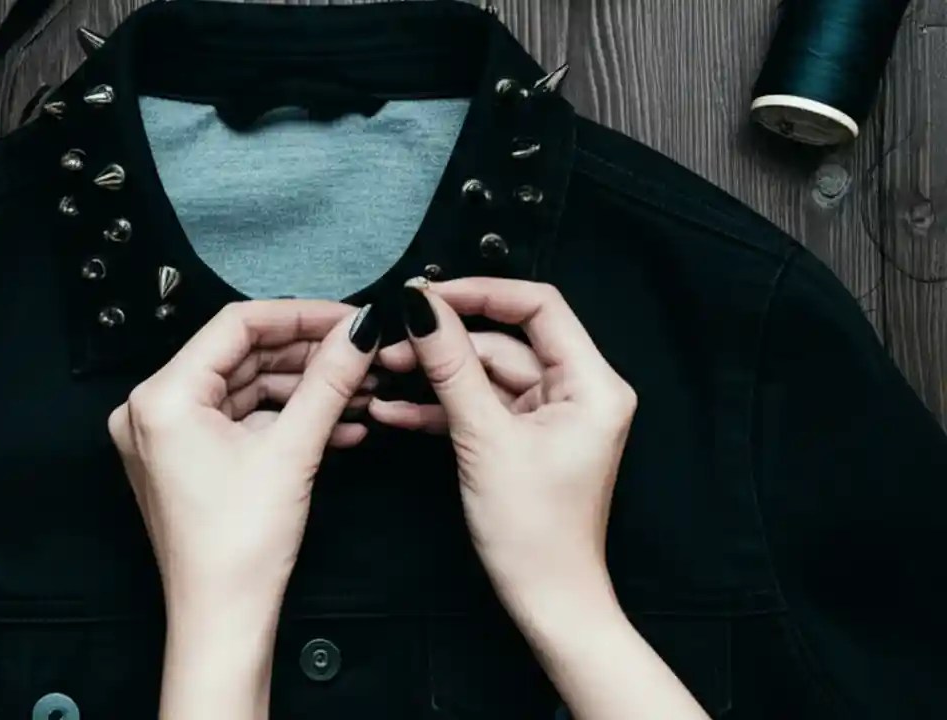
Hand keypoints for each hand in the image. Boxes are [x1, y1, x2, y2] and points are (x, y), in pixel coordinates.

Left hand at [108, 299, 382, 719]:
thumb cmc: (237, 550)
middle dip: (307, 357)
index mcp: (161, 397)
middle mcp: (152, 410)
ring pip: (246, 389)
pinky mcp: (185, 459)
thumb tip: (358, 331)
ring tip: (359, 392)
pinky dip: (285, 420)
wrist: (222, 621)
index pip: (236, 325)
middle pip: (241, 356)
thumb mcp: (293, 450)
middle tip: (359, 353)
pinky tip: (338, 425)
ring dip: (304, 391)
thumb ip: (329, 380)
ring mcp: (166, 437)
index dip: (299, 316)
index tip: (347, 317)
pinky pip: (240, 421)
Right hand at [371, 278, 706, 719]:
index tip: (427, 294)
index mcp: (593, 384)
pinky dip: (440, 409)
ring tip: (383, 377)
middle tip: (391, 343)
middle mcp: (578, 393)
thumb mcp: (484, 439)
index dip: (480, 293)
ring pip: (484, 376)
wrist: (546, 602)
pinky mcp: (523, 440)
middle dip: (444, 343)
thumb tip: (423, 308)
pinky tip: (395, 412)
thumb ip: (451, 367)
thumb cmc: (536, 534)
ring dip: (433, 377)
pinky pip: (479, 408)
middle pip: (504, 342)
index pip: (538, 307)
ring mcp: (549, 417)